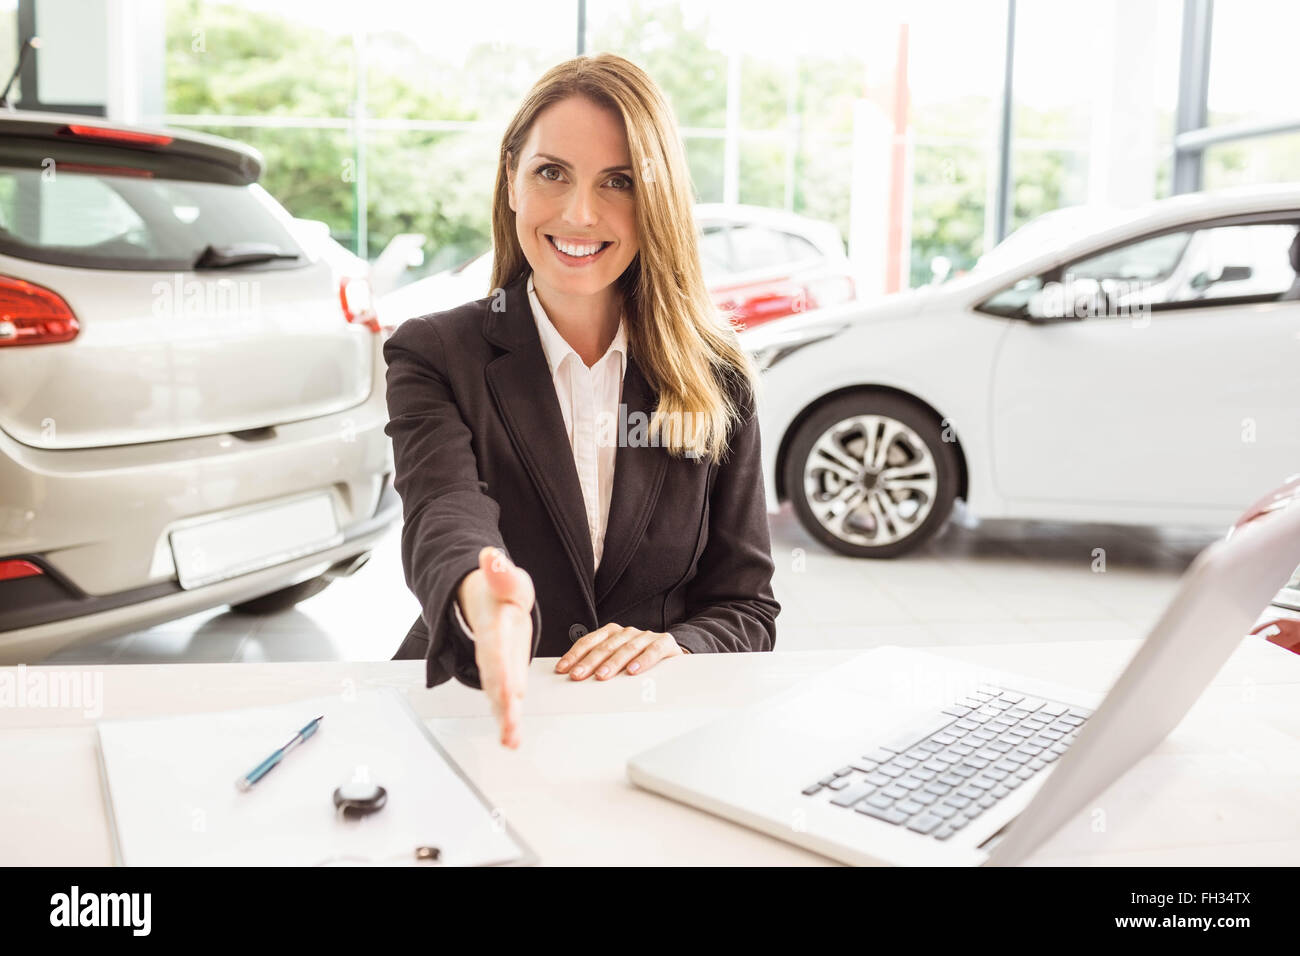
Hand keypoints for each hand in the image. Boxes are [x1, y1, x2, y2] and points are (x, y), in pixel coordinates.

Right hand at [459, 547, 534, 748]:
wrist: (482, 601)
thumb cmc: (500, 592)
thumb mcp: (506, 579)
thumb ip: (500, 572)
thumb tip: (490, 556)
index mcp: (493, 627)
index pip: (496, 649)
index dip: (501, 668)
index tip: (508, 689)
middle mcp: (492, 652)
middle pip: (495, 679)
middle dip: (502, 702)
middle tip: (509, 725)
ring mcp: (497, 667)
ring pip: (498, 694)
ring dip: (503, 718)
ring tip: (510, 740)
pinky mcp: (505, 676)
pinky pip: (506, 699)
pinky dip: (508, 719)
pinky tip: (512, 738)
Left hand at [555, 623, 687, 680]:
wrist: (673, 657)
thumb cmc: (640, 662)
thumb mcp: (618, 663)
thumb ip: (600, 666)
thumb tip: (574, 677)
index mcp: (612, 634)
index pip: (590, 641)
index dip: (575, 654)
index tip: (563, 669)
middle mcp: (627, 632)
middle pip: (605, 646)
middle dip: (589, 662)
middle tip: (578, 675)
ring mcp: (646, 636)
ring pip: (627, 648)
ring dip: (613, 663)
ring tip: (602, 676)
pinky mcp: (664, 643)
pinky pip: (653, 650)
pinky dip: (643, 660)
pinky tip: (633, 670)